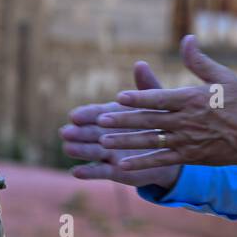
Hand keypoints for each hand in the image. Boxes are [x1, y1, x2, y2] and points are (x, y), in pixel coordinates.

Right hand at [60, 61, 181, 189]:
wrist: (170, 151)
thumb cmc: (160, 121)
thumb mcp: (156, 104)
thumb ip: (146, 87)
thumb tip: (141, 64)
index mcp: (114, 115)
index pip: (97, 113)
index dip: (86, 115)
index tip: (74, 116)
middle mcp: (108, 133)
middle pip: (91, 132)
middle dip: (79, 132)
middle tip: (65, 132)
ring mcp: (110, 152)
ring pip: (92, 151)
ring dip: (80, 150)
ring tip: (67, 148)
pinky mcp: (115, 171)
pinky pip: (101, 172)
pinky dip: (89, 172)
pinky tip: (75, 172)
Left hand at [96, 35, 236, 172]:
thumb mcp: (223, 77)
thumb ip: (199, 61)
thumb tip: (187, 38)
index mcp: (192, 99)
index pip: (160, 99)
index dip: (138, 98)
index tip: (119, 97)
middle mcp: (186, 121)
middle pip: (149, 120)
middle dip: (123, 121)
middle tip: (100, 120)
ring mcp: (186, 141)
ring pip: (151, 141)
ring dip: (126, 142)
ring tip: (103, 142)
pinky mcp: (189, 156)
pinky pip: (162, 160)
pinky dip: (142, 163)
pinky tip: (122, 165)